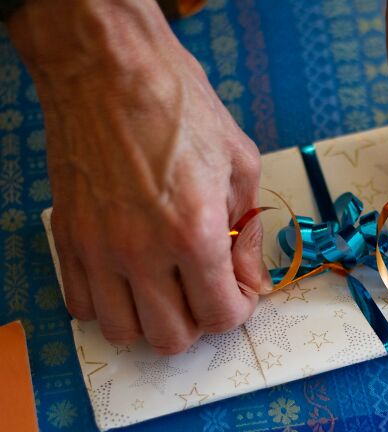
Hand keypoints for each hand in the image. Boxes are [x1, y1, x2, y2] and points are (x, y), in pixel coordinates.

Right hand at [9, 0, 266, 353]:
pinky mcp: (68, 239)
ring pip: (123, 331)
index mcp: (193, 232)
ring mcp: (98, 249)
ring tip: (168, 288)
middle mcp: (141, 251)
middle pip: (171, 338)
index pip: (219, 315)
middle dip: (199, 321)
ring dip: (153, 320)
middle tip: (207, 291)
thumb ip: (247, 234)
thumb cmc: (181, 109)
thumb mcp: (240, 166)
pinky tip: (130, 278)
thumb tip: (252, 280)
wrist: (111, 71)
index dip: (238, 310)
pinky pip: (82, 306)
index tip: (240, 293)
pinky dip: (111, 305)